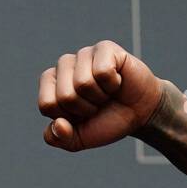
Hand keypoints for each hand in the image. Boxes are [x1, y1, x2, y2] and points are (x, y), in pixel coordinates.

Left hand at [38, 40, 163, 151]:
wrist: (139, 113)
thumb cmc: (105, 121)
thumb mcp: (78, 140)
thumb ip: (59, 139)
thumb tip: (58, 124)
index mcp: (51, 84)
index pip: (47, 105)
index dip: (68, 117)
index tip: (81, 114)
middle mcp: (64, 65)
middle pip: (64, 95)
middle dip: (85, 108)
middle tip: (97, 104)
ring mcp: (84, 54)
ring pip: (83, 83)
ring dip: (99, 97)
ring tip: (106, 92)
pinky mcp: (104, 48)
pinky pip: (102, 71)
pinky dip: (112, 84)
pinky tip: (117, 80)